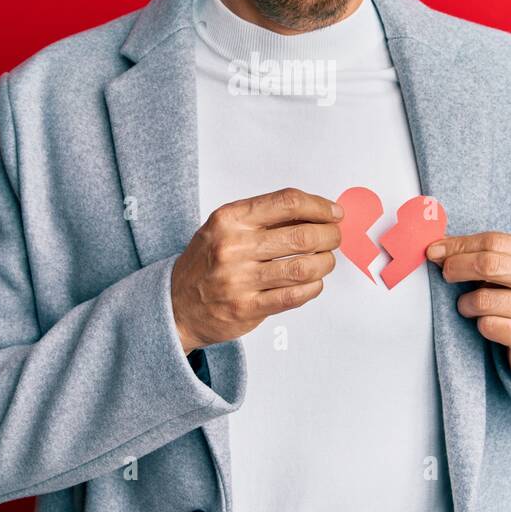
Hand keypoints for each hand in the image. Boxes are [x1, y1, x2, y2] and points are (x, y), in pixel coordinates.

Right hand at [171, 187, 343, 353]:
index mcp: (230, 219)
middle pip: (301, 235)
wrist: (176, 303)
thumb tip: (317, 212)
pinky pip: (294, 295)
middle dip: (329, 235)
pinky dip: (313, 287)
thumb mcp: (226, 227)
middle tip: (334, 237)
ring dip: (325, 263)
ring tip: (325, 260)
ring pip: (303, 267)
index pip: (287, 203)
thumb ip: (266, 217)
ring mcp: (239, 280)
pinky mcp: (247, 308)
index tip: (334, 212)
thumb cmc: (208, 261)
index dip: (319, 206)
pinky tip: (312, 282)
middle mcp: (233, 247)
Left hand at [426, 231, 510, 386]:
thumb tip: (441, 249)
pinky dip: (480, 325)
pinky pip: (490, 326)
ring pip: (485, 299)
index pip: (494, 241)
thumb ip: (486, 257)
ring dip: (466, 303)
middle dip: (457, 266)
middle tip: (444, 274)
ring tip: (467, 307)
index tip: (435, 250)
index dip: (459, 244)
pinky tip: (485, 325)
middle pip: (490, 264)